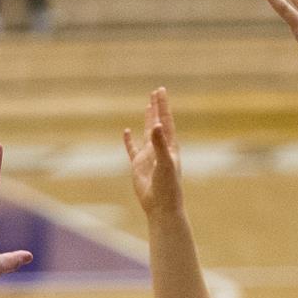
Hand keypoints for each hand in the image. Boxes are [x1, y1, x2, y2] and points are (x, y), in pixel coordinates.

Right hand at [123, 87, 183, 218]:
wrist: (161, 206)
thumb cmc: (168, 186)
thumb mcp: (164, 163)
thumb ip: (159, 144)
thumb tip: (155, 126)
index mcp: (170, 146)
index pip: (165, 121)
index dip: (162, 105)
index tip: (160, 91)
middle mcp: (160, 148)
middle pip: (158, 123)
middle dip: (157, 108)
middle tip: (156, 92)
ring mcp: (149, 156)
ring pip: (147, 133)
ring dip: (147, 119)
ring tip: (148, 106)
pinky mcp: (138, 165)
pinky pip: (132, 149)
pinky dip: (129, 140)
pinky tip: (126, 131)